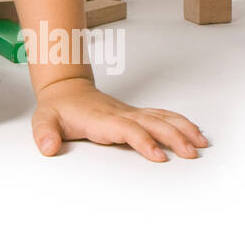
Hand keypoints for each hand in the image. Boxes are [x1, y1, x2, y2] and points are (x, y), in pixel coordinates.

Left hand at [31, 77, 208, 161]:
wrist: (65, 89)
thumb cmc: (58, 108)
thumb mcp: (43, 120)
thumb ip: (45, 134)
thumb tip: (48, 147)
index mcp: (101, 119)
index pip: (127, 129)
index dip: (143, 141)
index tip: (159, 156)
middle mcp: (120, 114)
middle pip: (151, 123)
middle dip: (173, 137)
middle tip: (191, 153)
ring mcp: (130, 113)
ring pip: (161, 118)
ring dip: (182, 129)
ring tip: (201, 143)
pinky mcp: (135, 115)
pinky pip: (161, 116)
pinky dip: (179, 123)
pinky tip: (194, 132)